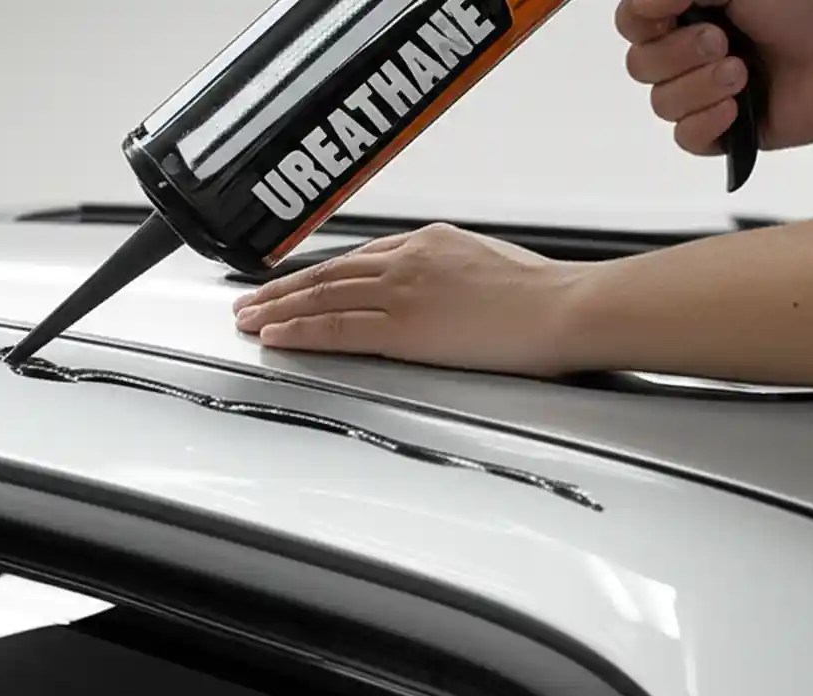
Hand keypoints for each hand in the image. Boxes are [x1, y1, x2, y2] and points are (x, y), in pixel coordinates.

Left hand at [231, 224, 585, 376]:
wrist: (565, 307)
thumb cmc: (542, 292)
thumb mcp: (486, 265)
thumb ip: (449, 273)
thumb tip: (436, 291)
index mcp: (427, 242)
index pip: (357, 260)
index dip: (318, 275)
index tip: (293, 285)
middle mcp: (406, 260)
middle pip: (328, 274)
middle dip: (283, 290)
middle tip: (249, 302)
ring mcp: (402, 292)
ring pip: (322, 297)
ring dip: (278, 309)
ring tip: (247, 319)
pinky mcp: (404, 328)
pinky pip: (337, 328)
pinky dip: (300, 331)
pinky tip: (276, 335)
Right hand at [617, 0, 812, 153]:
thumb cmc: (808, 8)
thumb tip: (642, 4)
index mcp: (689, 13)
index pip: (632, 22)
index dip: (642, 22)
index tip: (674, 13)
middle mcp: (691, 53)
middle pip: (640, 66)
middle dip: (678, 55)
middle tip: (722, 43)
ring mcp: (705, 93)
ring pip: (662, 103)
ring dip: (700, 88)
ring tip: (742, 74)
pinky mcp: (723, 131)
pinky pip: (685, 138)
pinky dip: (706, 123)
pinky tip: (736, 108)